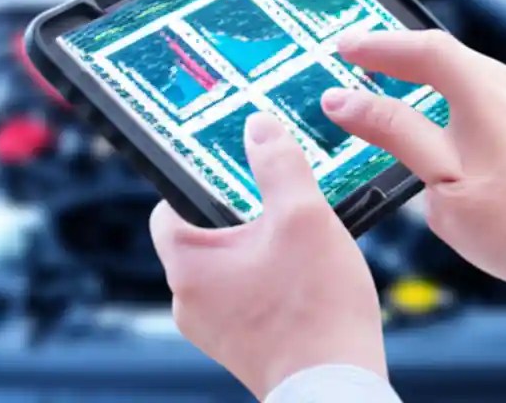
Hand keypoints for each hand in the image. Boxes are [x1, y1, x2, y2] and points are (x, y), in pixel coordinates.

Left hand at [149, 113, 385, 399]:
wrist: (337, 387)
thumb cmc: (316, 309)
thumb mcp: (304, 217)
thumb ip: (279, 165)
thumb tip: (258, 128)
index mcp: (187, 266)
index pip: (169, 205)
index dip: (200, 181)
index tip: (233, 170)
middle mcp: (188, 302)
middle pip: (202, 235)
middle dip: (240, 215)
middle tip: (279, 201)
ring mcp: (214, 329)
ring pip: (227, 267)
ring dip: (259, 248)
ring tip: (299, 239)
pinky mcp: (240, 347)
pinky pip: (245, 296)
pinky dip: (269, 280)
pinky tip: (305, 276)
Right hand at [322, 29, 505, 305]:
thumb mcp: (447, 191)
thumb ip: (396, 136)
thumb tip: (347, 101)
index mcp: (489, 97)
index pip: (423, 49)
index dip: (377, 44)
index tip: (343, 48)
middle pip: (451, 58)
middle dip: (402, 63)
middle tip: (362, 71)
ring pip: (477, 80)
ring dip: (436, 86)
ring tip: (404, 107)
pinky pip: (503, 100)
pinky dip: (468, 106)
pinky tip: (459, 137)